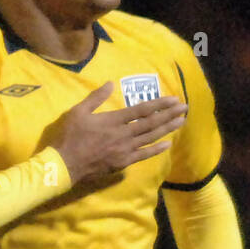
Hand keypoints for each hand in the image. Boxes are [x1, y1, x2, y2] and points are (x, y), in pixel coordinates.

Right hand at [50, 81, 186, 184]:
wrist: (65, 165)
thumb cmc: (70, 137)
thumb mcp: (78, 111)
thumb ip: (96, 98)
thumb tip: (110, 83)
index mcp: (114, 120)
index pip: (141, 110)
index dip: (159, 104)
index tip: (173, 99)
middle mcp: (123, 134)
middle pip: (151, 123)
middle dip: (169, 114)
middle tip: (184, 108)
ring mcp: (125, 150)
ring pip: (150, 137)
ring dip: (167, 129)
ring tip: (181, 121)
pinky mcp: (123, 162)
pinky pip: (143, 155)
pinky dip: (156, 150)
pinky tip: (167, 144)